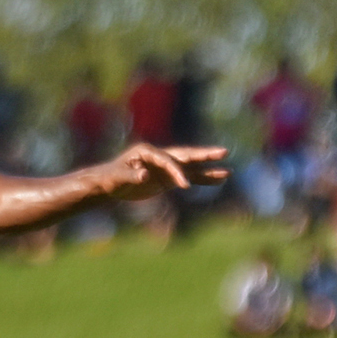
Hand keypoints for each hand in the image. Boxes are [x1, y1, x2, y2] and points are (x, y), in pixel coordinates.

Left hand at [95, 145, 229, 203]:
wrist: (108, 183)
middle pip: (185, 155)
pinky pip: (189, 178)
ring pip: (191, 167)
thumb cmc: (109, 178)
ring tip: (228, 172)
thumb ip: (131, 176)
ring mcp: (165, 167)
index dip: (176, 172)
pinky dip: (202, 179)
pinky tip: (218, 180)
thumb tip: (144, 175)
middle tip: (223, 152)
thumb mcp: (117, 177)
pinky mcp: (168, 178)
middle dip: (204, 155)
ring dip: (209, 169)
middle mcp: (160, 156)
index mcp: (147, 152)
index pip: (167, 160)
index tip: (184, 185)